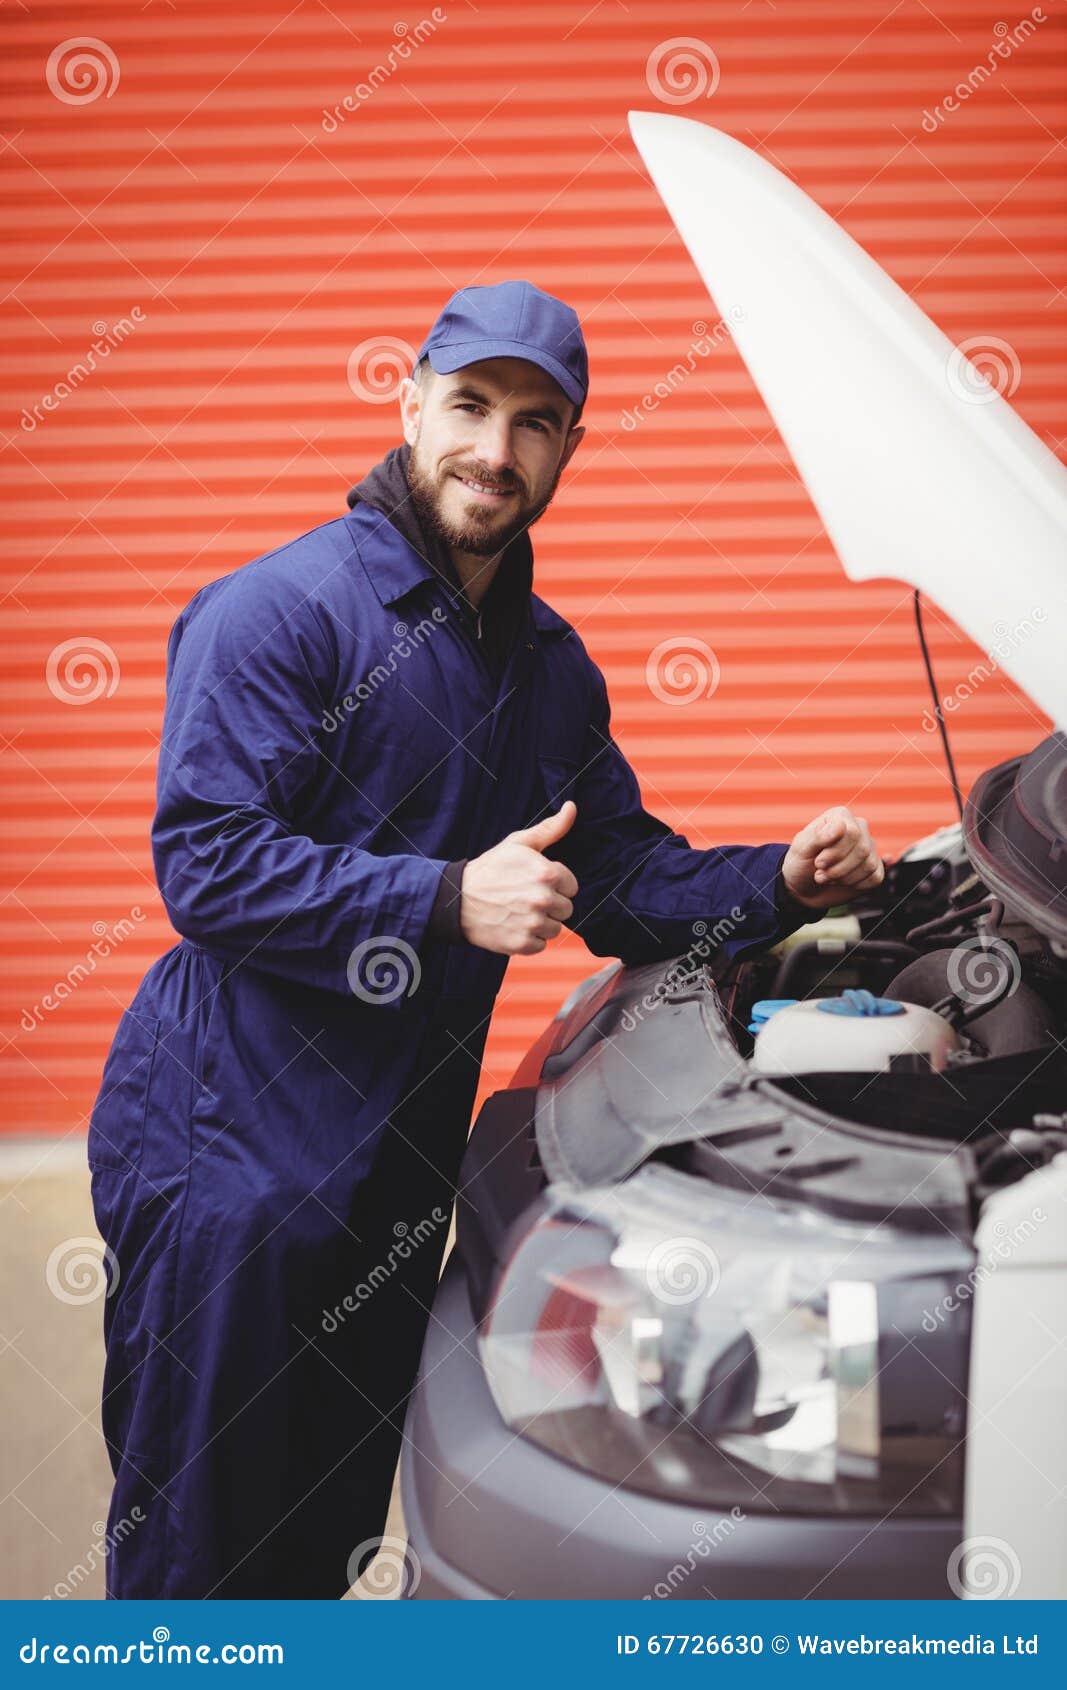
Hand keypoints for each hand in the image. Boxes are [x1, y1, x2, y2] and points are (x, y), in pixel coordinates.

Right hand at [460, 801, 579, 954]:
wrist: (457, 898)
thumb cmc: (491, 868)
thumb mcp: (518, 843)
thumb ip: (550, 828)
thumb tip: (572, 807)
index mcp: (547, 873)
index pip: (572, 887)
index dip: (555, 884)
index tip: (535, 882)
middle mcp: (543, 900)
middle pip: (566, 909)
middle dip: (550, 904)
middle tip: (525, 897)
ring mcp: (532, 924)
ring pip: (555, 929)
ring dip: (541, 923)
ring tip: (518, 911)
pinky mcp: (522, 944)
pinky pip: (540, 945)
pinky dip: (529, 939)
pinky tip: (513, 925)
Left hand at [781, 806, 884, 909]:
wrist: (804, 886)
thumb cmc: (801, 863)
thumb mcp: (801, 850)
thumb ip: (818, 836)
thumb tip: (841, 826)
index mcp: (840, 817)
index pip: (852, 832)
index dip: (835, 852)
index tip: (818, 863)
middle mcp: (859, 828)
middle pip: (862, 849)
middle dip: (838, 868)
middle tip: (819, 873)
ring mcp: (869, 847)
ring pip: (869, 865)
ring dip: (844, 878)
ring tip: (827, 877)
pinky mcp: (875, 867)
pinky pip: (875, 877)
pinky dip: (855, 885)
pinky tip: (841, 882)